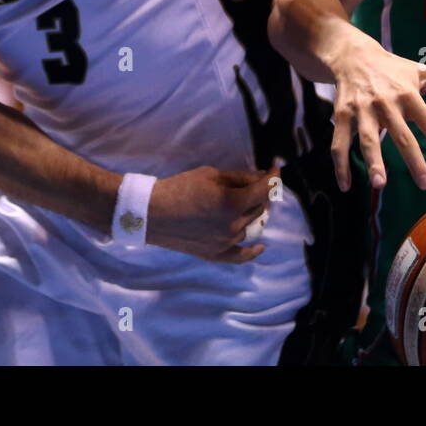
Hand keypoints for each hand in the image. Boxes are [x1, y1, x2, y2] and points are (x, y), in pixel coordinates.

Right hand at [145, 163, 276, 262]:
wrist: (151, 213)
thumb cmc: (180, 188)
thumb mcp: (211, 175)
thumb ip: (239, 178)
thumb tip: (261, 178)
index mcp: (233, 204)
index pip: (264, 190)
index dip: (273, 178)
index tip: (274, 170)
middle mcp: (233, 226)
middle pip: (259, 208)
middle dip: (260, 193)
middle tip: (255, 183)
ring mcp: (225, 242)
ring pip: (250, 226)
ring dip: (251, 213)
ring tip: (244, 202)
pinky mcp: (214, 253)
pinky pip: (239, 256)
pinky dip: (252, 252)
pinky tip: (260, 247)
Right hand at [328, 36, 425, 191]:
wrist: (353, 55)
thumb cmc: (394, 68)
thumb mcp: (424, 73)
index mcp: (409, 94)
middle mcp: (386, 102)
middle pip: (402, 135)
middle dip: (413, 161)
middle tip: (425, 184)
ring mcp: (362, 109)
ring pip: (368, 139)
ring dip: (373, 161)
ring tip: (380, 184)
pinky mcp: (342, 114)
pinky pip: (339, 142)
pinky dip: (340, 164)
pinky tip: (346, 186)